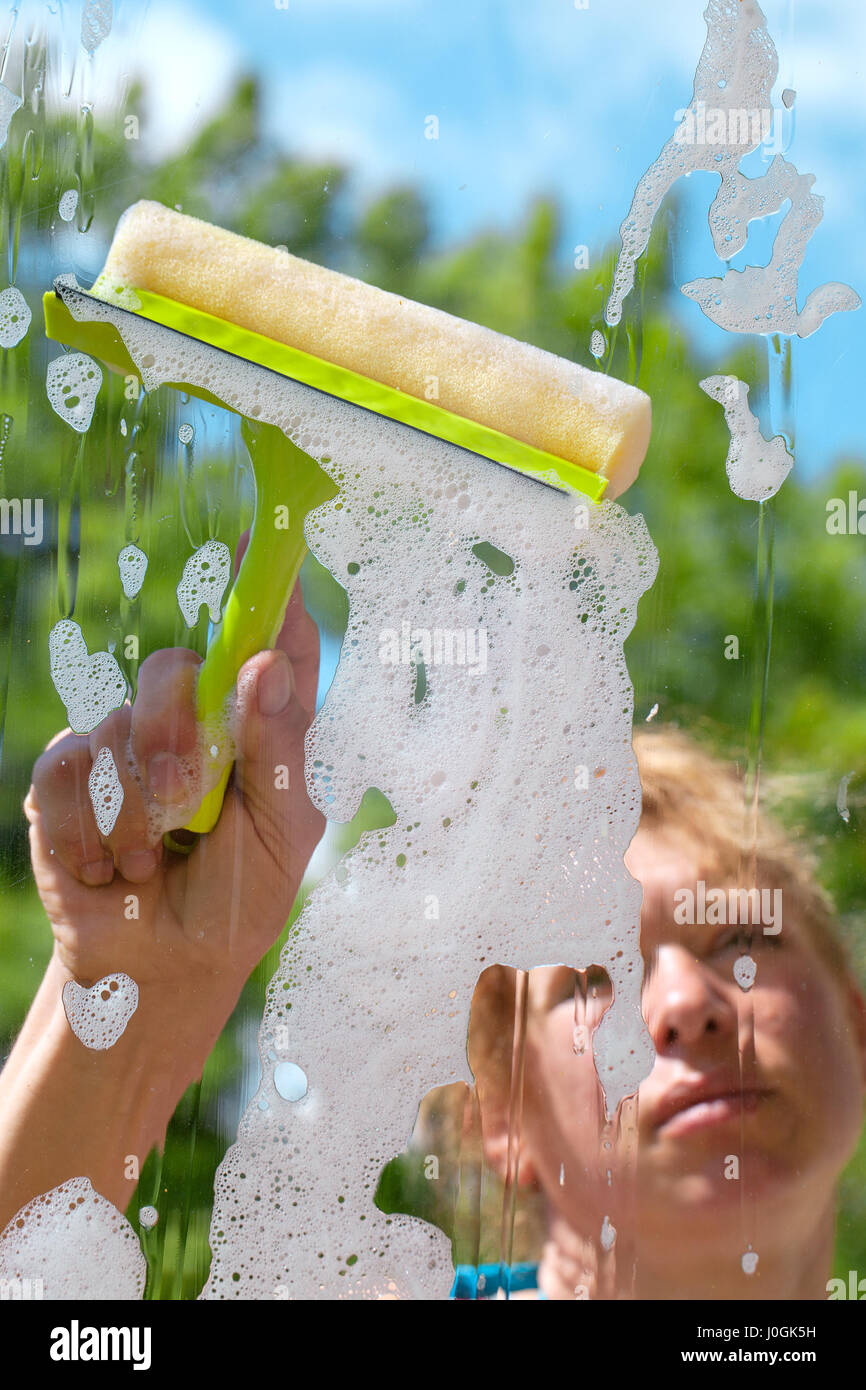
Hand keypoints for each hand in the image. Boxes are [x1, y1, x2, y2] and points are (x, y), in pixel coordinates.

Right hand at [24, 573, 323, 1020]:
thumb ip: (276, 752)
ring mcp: (124, 748)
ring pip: (114, 725)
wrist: (159, 970)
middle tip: (183, 800)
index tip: (257, 538)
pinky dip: (88, 829)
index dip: (266, 586)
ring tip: (152, 865)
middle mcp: (193, 724)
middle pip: (172, 666)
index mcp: (257, 729)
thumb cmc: (238, 901)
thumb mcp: (280, 836)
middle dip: (173, 733)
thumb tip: (265, 661)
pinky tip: (108, 870)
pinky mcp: (68, 781)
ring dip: (136, 815)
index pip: (270, 641)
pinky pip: (64, 767)